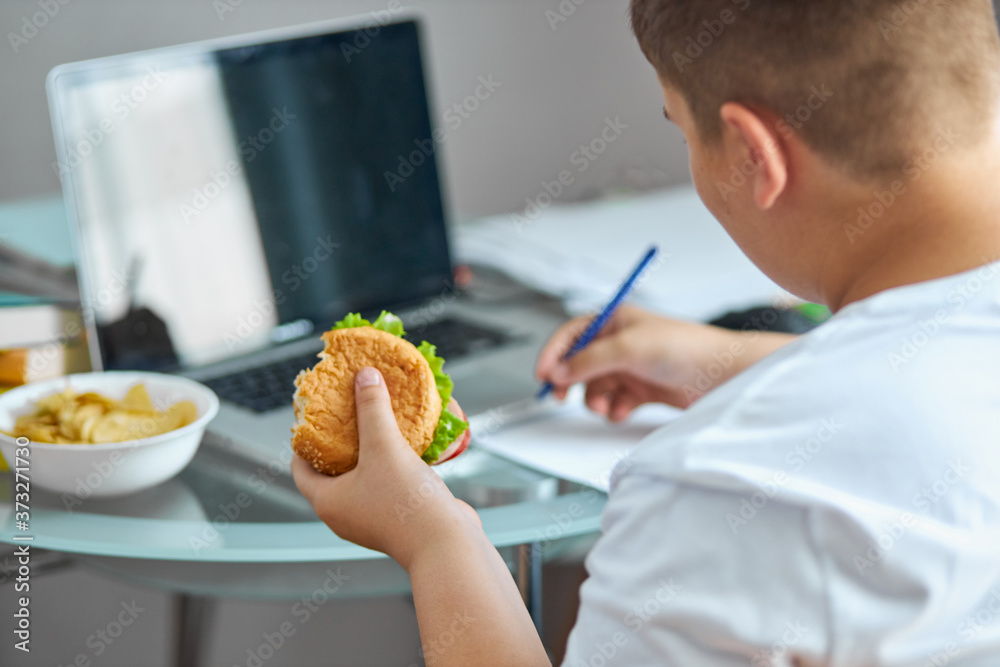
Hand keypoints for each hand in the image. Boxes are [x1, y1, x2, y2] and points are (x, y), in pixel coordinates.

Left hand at [292, 367, 478, 570]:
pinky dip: (391, 464)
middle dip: (340, 440)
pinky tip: (406, 443)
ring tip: (379, 422)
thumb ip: (372, 408)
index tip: (316, 415)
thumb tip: (364, 374)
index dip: (305, 439)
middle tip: (350, 411)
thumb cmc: (406, 501)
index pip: (301, 467)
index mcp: (328, 501)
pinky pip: (386, 484)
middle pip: (332, 470)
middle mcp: (344, 513)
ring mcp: (371, 519)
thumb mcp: (384, 446)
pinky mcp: (396, 519)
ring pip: (362, 476)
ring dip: (369, 451)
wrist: (447, 544)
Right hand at [535, 305, 795, 419]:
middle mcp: (621, 343)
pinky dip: (614, 409)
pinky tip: (624, 410)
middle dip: (570, 381)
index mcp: (616, 321)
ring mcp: (631, 367)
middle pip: (579, 363)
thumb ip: (589, 360)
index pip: (572, 334)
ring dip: (595, 399)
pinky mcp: (643, 390)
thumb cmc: (686, 350)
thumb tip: (557, 371)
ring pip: (595, 387)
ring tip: (606, 405)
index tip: (542, 374)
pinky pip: (614, 402)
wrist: (723, 376)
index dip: (554, 353)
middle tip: (559, 396)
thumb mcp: (629, 348)